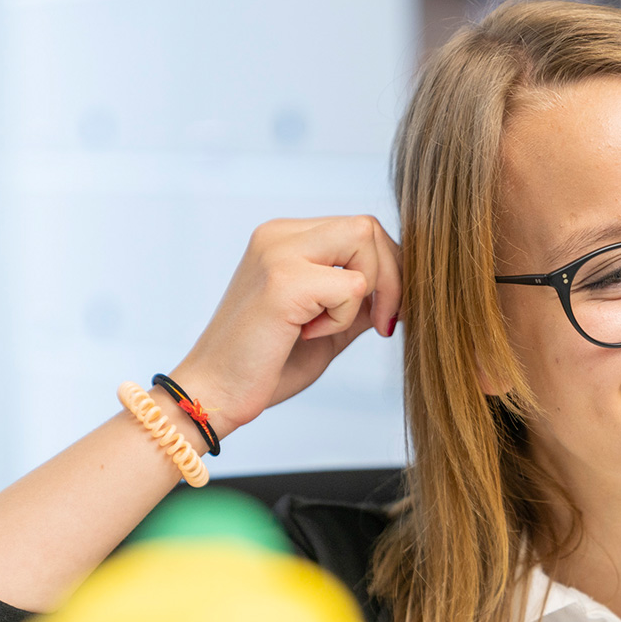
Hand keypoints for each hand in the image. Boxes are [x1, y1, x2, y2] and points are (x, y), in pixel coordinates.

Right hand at [169, 216, 401, 435]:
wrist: (214, 394)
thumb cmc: (266, 365)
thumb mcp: (327, 324)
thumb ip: (359, 300)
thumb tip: (406, 288)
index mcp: (285, 238)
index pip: (359, 229)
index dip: (386, 268)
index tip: (385, 314)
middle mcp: (278, 235)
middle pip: (367, 226)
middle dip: (391, 276)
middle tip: (382, 323)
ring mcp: (278, 253)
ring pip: (364, 241)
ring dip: (366, 293)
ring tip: (327, 328)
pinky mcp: (284, 281)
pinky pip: (352, 286)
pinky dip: (343, 318)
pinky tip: (306, 335)